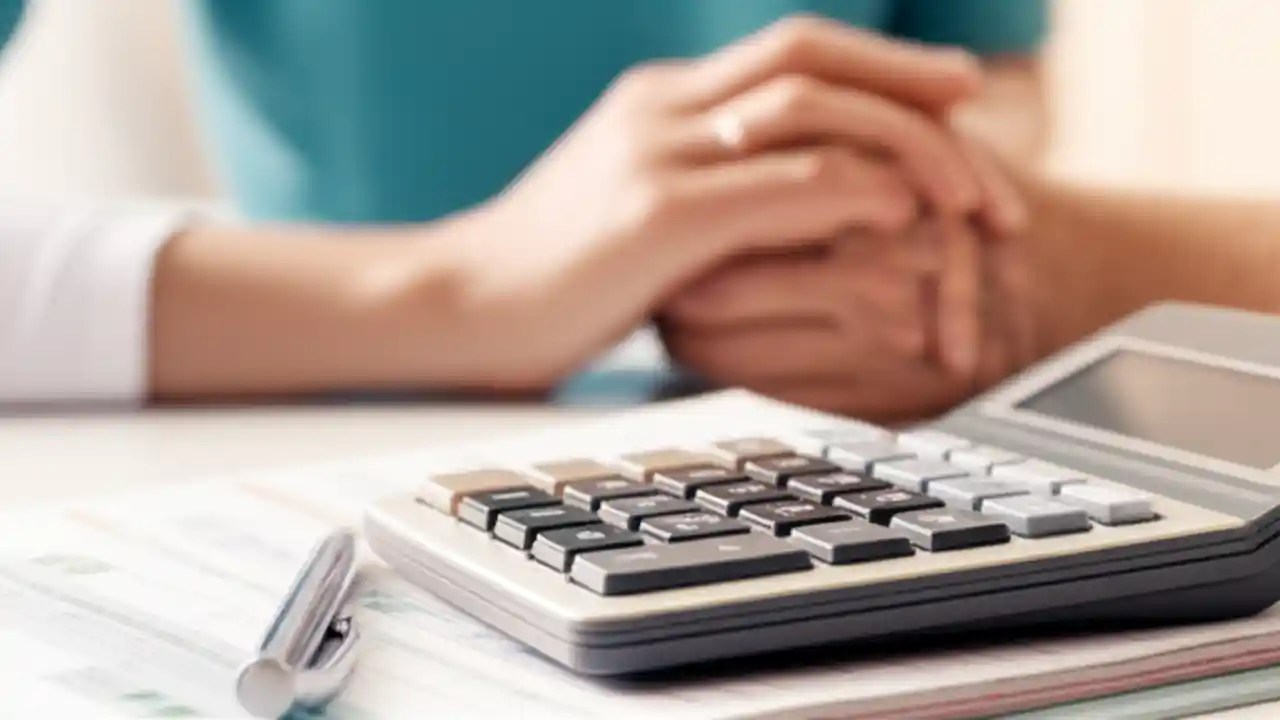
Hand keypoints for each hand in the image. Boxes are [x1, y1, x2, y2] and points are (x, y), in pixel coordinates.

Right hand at [388, 17, 1018, 388]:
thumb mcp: (628, 210)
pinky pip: (780, 186)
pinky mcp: (655, 216)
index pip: (793, 47)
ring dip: (905, 147)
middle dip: (913, 89)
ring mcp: (656, 154)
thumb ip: (698, 187)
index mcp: (660, 100)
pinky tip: (900, 219)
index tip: (954, 91)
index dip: (882, 61)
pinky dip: (852, 194)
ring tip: (967, 196)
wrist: (455, 308)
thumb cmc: (547, 276)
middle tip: (987, 129)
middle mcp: (662, 107)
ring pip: (809, 111)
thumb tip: (784, 193)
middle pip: (813, 56)